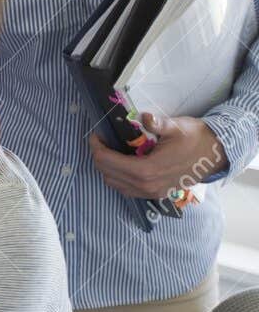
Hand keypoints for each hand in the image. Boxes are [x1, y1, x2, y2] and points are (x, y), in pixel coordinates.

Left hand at [88, 113, 227, 198]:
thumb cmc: (195, 139)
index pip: (107, 161)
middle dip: (99, 156)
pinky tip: (122, 163)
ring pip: (114, 184)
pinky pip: (126, 189)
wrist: (214, 155)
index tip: (96, 135)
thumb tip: (145, 117)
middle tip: (101, 141)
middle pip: (106, 173)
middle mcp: (146, 185)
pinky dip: (118, 177)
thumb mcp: (177, 127)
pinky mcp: (155, 194)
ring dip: (107, 168)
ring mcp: (150, 192)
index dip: (97, 146)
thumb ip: (158, 124)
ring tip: (110, 151)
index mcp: (147, 169)